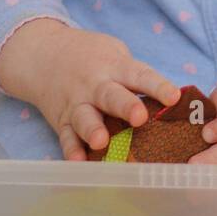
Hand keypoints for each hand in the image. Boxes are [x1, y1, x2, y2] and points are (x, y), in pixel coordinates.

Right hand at [0, 19, 180, 160]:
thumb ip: (137, 77)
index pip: (139, 75)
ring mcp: (76, 103)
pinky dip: (71, 150)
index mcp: (115, 67)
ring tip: (101, 141)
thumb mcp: (115, 54)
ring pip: (85, 117)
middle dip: (125, 106)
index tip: (174, 97)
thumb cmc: (91, 56)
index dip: (158, 86)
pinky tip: (78, 162)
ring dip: (93, 130)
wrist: (42, 53)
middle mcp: (95, 85)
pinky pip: (66, 137)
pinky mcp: (61, 120)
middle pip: (111, 95)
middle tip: (140, 117)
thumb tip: (173, 102)